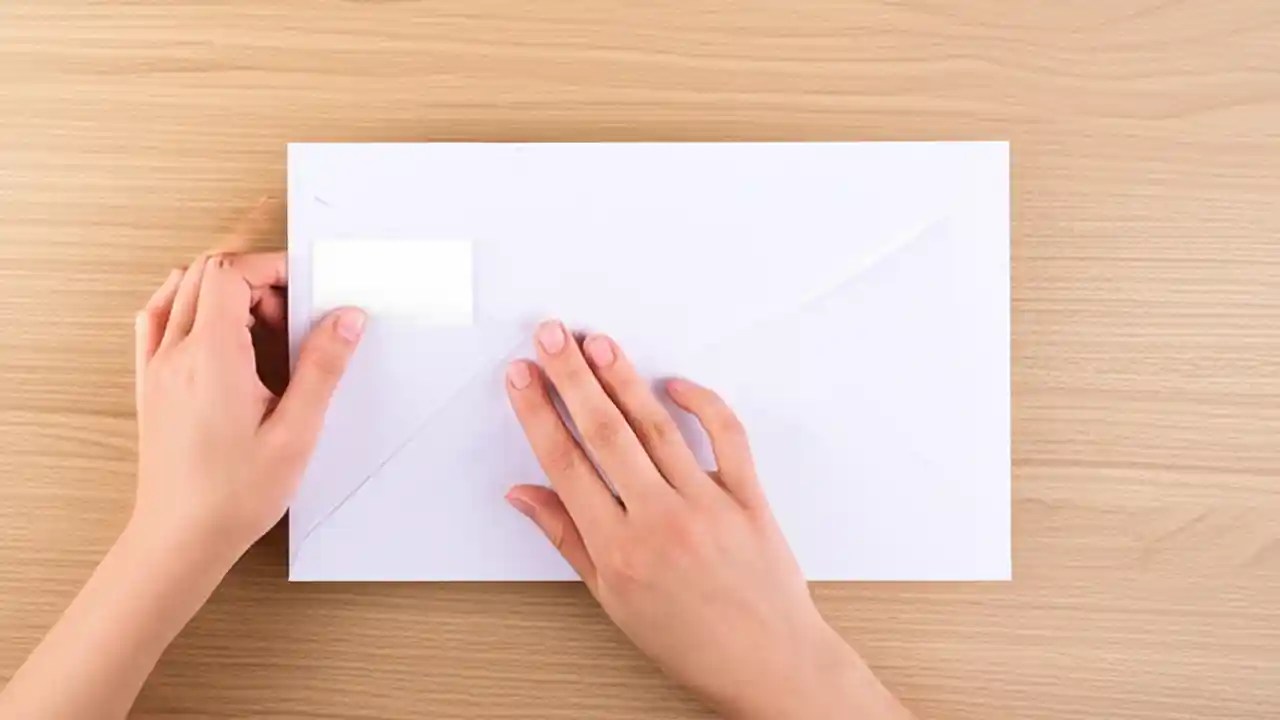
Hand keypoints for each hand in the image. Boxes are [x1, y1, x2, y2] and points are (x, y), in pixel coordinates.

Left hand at [132, 250, 364, 557]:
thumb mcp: (297, 432)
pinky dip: (185, 308)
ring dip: (222, 292)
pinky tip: (216, 334)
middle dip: (254, 279)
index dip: (270, 267)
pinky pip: (155, 319)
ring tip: (260, 332)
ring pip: (179, 290)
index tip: (303, 288)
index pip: (229, 272)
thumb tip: (347, 319)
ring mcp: (155, 367)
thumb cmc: (233, 495)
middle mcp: (175, 353)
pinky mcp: (149, 384)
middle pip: (205, 273)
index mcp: (211, 356)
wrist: (181, 538)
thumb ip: (323, 367)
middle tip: (290, 319)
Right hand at [504, 321, 913, 718]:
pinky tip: (674, 383)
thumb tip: (523, 494)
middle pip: (605, 432)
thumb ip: (567, 538)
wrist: (767, 663)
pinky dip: (702, 403)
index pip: (565, 463)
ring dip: (622, 379)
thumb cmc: (691, 640)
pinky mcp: (749, 497)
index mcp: (619, 550)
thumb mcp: (612, 599)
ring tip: (597, 344)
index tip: (521, 377)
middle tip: (550, 335)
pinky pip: (726, 436)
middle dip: (571, 376)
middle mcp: (660, 521)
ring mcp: (707, 505)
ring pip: (656, 426)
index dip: (538, 413)